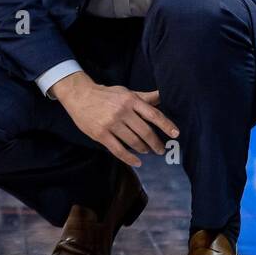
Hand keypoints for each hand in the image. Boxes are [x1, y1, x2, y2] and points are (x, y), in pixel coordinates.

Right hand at [52, 72, 178, 167]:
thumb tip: (162, 96)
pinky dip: (130, 158)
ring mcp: (111, 124)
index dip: (165, 125)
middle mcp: (122, 111)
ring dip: (144, 149)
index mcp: (130, 100)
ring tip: (148, 151)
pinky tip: (137, 162)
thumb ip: (144, 97)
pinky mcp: (101, 134)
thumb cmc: (106, 94)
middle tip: (161, 149)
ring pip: (133, 141)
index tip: (175, 134)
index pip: (153, 114)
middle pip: (145, 131)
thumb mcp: (126, 92)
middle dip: (155, 143)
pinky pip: (118, 150)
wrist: (80, 96)